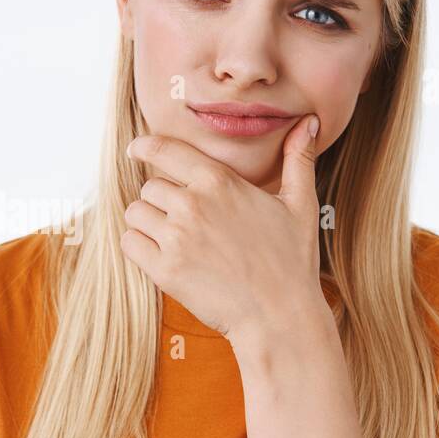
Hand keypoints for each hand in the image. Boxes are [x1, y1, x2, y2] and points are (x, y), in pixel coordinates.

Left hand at [121, 115, 327, 342]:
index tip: (135, 150)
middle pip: (149, 187)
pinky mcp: (164, 270)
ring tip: (172, 239)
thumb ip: (298, 159)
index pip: (163, 150)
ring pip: (135, 214)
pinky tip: (160, 255)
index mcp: (219, 181)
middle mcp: (192, 204)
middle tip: (182, 220)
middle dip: (160, 200)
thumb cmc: (292, 261)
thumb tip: (309, 121)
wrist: (280, 316)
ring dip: (147, 224)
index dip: (143, 148)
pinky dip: (138, 247)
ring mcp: (176, 238)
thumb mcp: (300, 204)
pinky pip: (129, 244)